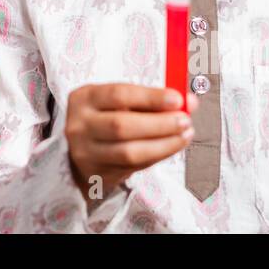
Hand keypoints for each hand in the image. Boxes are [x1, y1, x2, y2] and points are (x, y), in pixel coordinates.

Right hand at [66, 84, 197, 202]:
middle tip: (185, 120)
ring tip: (184, 135)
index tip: (177, 99)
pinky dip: (157, 156)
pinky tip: (171, 147)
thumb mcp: (118, 101)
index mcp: (84, 98)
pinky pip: (134, 167)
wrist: (81, 149)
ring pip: (129, 152)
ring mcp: (87, 152)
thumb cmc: (105, 117)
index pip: (118, 95)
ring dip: (163, 144)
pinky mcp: (98, 173)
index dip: (151, 97)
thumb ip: (151, 99)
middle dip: (160, 124)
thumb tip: (188, 102)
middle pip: (122, 126)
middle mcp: (80, 125)